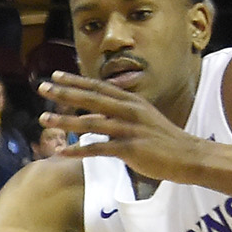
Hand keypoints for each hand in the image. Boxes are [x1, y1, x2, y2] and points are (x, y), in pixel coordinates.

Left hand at [42, 72, 205, 183]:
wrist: (189, 156)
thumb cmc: (165, 140)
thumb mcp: (143, 119)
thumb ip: (121, 115)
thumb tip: (98, 116)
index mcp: (132, 101)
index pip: (99, 87)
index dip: (76, 80)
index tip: (56, 75)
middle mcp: (129, 111)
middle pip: (91, 98)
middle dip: (64, 92)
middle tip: (42, 87)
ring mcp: (129, 129)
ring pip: (91, 122)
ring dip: (65, 121)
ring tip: (43, 120)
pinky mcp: (130, 149)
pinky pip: (99, 148)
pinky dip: (78, 150)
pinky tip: (61, 151)